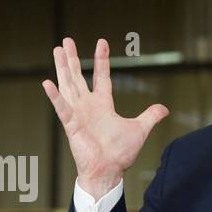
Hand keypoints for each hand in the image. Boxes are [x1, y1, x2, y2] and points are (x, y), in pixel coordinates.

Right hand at [41, 37, 168, 200]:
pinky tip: (47, 83)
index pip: (101, 77)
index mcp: (103, 105)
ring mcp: (78, 114)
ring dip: (62, 68)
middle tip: (66, 41)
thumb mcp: (139, 129)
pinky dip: (55, 97)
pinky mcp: (71, 125)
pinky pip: (62, 108)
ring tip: (57, 50)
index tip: (101, 42)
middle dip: (73, 59)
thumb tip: (164, 109)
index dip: (101, 60)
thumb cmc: (120, 154)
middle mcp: (88, 106)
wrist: (108, 171)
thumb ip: (150, 116)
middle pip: (78, 76)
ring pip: (68, 86)